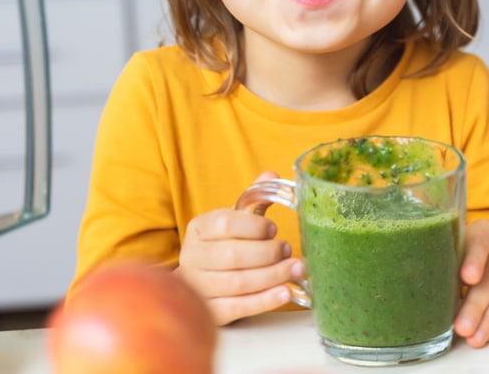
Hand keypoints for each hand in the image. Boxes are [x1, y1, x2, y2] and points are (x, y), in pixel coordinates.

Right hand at [175, 172, 304, 325]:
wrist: (198, 282)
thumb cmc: (222, 246)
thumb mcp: (233, 220)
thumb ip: (252, 200)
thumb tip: (272, 175)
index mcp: (199, 228)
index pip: (225, 224)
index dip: (255, 227)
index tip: (274, 230)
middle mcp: (193, 257)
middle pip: (233, 256)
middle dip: (268, 254)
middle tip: (289, 251)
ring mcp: (198, 286)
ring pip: (238, 283)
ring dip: (273, 276)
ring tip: (296, 270)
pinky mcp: (210, 312)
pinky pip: (238, 308)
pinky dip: (265, 301)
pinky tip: (285, 292)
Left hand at [453, 220, 488, 347]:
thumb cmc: (478, 256)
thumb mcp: (464, 251)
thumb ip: (451, 268)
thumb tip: (432, 299)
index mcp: (485, 230)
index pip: (480, 243)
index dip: (473, 261)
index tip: (466, 278)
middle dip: (476, 306)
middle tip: (462, 328)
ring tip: (475, 338)